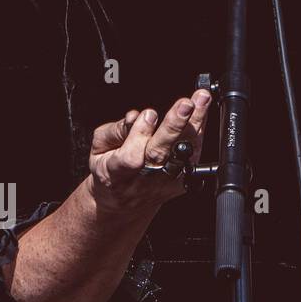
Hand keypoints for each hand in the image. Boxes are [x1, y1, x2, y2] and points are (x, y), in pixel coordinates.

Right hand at [86, 88, 212, 216]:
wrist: (122, 201)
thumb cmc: (110, 170)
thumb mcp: (98, 150)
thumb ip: (113, 131)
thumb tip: (135, 117)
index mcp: (116, 174)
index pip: (130, 157)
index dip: (140, 135)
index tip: (150, 113)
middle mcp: (143, 180)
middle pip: (161, 154)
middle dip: (174, 126)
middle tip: (185, 104)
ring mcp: (165, 182)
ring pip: (183, 153)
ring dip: (195, 124)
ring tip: (202, 100)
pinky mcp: (182, 181)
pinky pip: (194, 154)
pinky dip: (199, 132)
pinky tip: (202, 113)